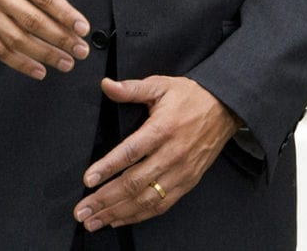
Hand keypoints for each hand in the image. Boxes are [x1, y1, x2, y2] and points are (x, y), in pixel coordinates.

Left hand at [73, 75, 238, 230]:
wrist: (224, 109)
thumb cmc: (190, 96)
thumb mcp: (160, 85)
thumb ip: (131, 88)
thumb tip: (106, 85)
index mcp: (162, 129)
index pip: (131, 152)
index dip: (108, 167)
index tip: (88, 179)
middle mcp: (171, 155)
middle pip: (134, 183)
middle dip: (105, 199)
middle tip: (82, 210)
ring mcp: (180, 173)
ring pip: (145, 200)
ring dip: (117, 213)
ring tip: (94, 221)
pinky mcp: (187, 184)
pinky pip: (160, 206)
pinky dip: (138, 216)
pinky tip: (119, 219)